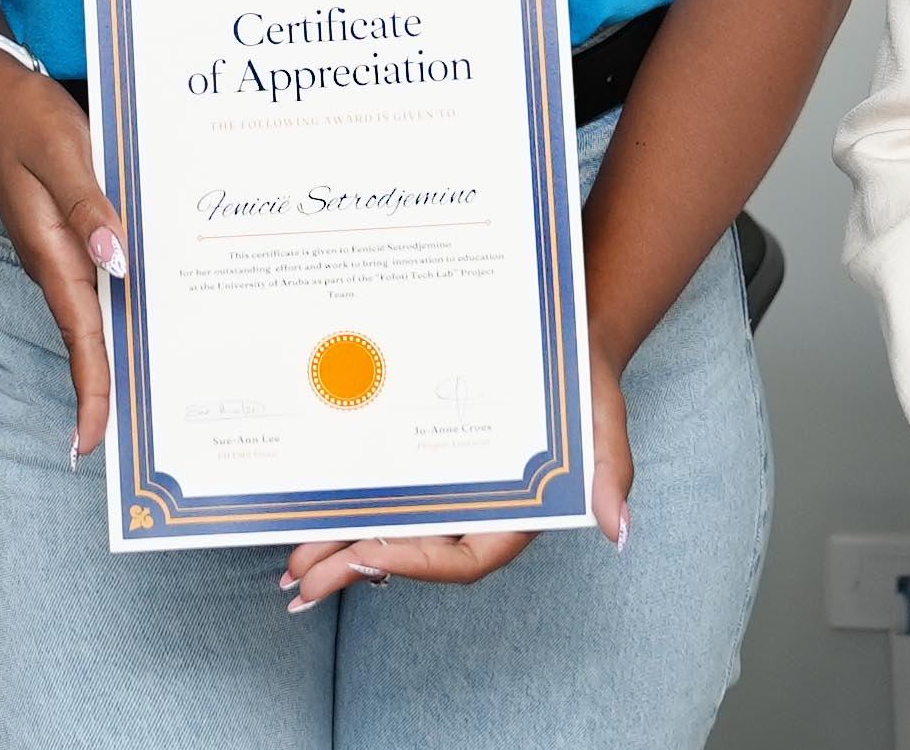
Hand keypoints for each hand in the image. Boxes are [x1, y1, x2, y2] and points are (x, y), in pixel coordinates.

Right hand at [0, 52, 127, 460]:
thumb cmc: (20, 114)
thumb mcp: (62, 151)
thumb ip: (88, 206)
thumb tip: (117, 261)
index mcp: (50, 250)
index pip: (77, 333)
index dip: (89, 388)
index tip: (91, 440)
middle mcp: (52, 259)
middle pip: (86, 336)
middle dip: (105, 387)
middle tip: (134, 435)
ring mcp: (56, 247)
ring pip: (91, 310)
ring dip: (112, 351)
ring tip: (143, 395)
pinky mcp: (65, 230)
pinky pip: (94, 277)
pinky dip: (114, 302)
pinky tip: (139, 308)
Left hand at [277, 340, 633, 609]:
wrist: (554, 324)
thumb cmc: (581, 377)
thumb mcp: (602, 419)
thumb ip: (609, 474)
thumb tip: (618, 530)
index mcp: (516, 514)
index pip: (463, 557)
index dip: (413, 563)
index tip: (365, 554)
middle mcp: (474, 507)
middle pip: (411, 550)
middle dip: (354, 568)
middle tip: (301, 584)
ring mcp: (445, 484)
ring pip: (386, 525)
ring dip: (338, 545)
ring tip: (290, 565)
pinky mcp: (422, 456)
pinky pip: (381, 487)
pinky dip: (346, 501)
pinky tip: (307, 511)